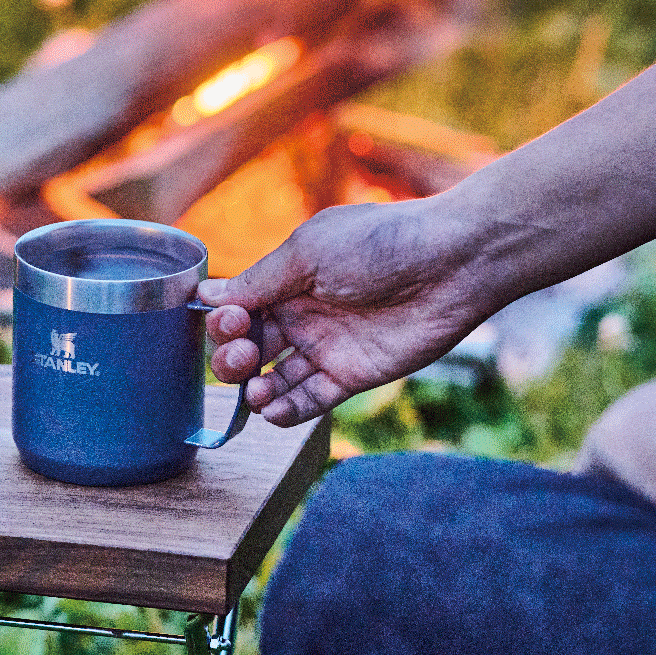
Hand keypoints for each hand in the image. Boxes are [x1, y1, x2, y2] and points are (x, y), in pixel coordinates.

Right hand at [198, 199, 492, 426]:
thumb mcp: (308, 253)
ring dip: (255, 388)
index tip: (230, 321)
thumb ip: (258, 281)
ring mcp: (325, 348)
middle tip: (243, 355)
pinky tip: (271, 408)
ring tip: (257, 389)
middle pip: (248, 348)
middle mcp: (301, 315)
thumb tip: (204, 296)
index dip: (224, 322)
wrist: (451, 263)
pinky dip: (285, 410)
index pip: (237, 310)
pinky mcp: (351, 376)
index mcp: (286, 279)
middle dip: (233, 357)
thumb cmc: (380, 244)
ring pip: (274, 379)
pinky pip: (309, 400)